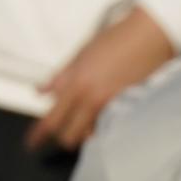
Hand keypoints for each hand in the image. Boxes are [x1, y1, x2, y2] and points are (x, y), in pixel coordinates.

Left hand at [30, 6, 176, 151]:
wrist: (149, 35)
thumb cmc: (115, 39)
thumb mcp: (81, 54)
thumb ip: (60, 77)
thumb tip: (40, 92)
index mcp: (76, 84)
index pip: (51, 119)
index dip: (38, 135)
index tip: (31, 144)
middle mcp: (91, 98)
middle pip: (69, 136)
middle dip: (64, 138)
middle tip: (64, 130)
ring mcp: (111, 104)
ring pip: (91, 134)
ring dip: (85, 131)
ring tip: (87, 120)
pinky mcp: (129, 106)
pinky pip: (110, 126)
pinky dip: (103, 125)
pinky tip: (104, 116)